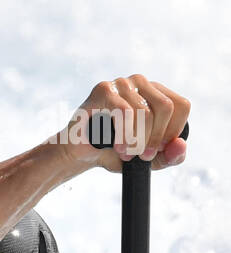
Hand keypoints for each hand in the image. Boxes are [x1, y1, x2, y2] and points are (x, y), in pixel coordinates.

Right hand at [55, 76, 189, 171]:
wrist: (79, 154)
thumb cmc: (112, 153)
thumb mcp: (145, 160)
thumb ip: (168, 157)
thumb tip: (180, 146)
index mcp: (155, 93)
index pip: (182, 105)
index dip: (173, 132)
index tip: (156, 149)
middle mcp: (141, 82)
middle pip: (166, 107)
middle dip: (155, 138)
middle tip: (142, 156)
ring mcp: (122, 83)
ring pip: (145, 112)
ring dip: (137, 142)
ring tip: (126, 154)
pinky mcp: (104, 90)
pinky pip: (124, 112)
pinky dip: (125, 136)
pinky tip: (119, 148)